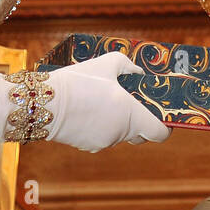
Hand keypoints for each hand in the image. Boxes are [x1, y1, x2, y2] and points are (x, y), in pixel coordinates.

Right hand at [0, 53, 169, 150]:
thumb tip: (137, 72)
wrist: (45, 102)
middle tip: (131, 102)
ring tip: (104, 100)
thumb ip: (128, 66)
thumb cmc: (79, 81)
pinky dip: (100, 126)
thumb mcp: (107, 63)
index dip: (164, 126)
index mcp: (131, 115)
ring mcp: (104, 142)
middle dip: (139, 120)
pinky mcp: (87, 146)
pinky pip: (102, 137)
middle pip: (140, 134)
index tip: (161, 115)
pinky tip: (88, 109)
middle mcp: (121, 133)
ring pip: (120, 135)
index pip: (159, 133)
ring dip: (117, 122)